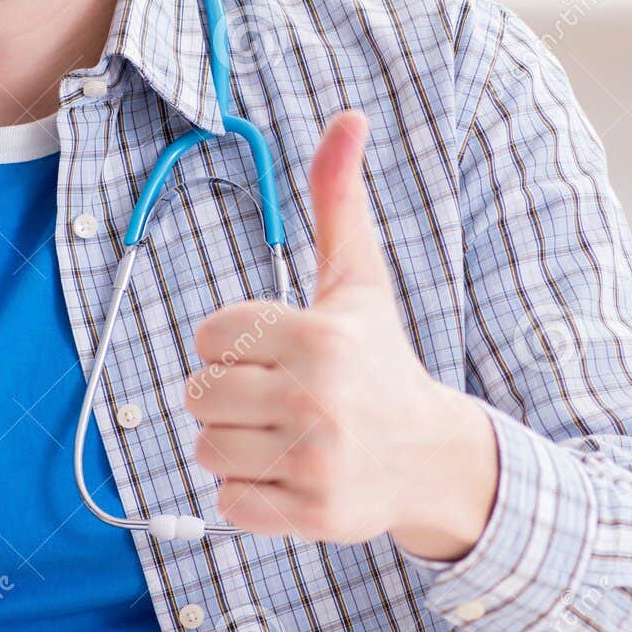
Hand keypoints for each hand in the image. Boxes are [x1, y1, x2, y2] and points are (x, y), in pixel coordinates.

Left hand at [184, 109, 498, 556]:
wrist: (433, 455)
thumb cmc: (381, 360)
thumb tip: (348, 116)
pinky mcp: (312, 515)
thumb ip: (339, 200)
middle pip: (198, 393)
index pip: (209, 336)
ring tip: (286, 436)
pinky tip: (292, 474)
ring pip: (207, 449)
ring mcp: (314, 460)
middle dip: (230, 396)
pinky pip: (228, 504)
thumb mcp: (360, 280)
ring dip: (237, 446)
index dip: (232, 344)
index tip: (276, 352)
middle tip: (279, 398)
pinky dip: (250, 495)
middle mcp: (315, 398)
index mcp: (319, 335)